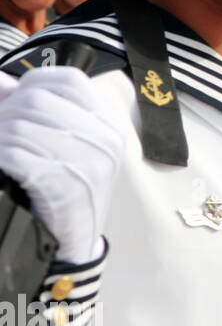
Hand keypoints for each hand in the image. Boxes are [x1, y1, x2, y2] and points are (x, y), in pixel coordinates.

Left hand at [0, 67, 128, 263]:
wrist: (72, 245)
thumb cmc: (64, 193)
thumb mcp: (67, 149)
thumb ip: (43, 115)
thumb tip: (2, 84)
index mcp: (108, 126)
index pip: (70, 80)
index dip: (33, 82)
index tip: (13, 100)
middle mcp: (105, 140)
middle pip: (37, 100)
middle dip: (3, 112)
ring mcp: (88, 162)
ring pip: (20, 126)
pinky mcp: (64, 184)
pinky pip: (14, 154)